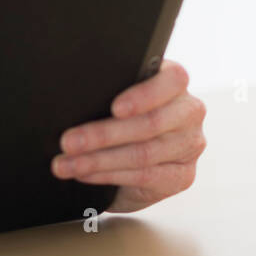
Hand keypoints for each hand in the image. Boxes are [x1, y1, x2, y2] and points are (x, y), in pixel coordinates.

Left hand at [51, 59, 206, 212]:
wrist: (127, 153)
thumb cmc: (114, 112)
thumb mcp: (111, 94)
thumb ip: (106, 88)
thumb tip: (70, 97)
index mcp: (173, 82)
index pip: (172, 80)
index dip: (144, 95)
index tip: (115, 108)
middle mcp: (188, 111)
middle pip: (150, 123)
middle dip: (103, 134)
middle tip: (68, 142)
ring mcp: (189, 144)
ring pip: (143, 153)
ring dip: (98, 160)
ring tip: (66, 163)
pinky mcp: (182, 175)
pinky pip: (144, 176)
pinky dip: (108, 175)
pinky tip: (85, 173)